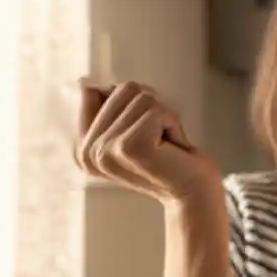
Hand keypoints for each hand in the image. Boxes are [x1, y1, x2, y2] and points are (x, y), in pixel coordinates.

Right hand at [74, 78, 220, 205]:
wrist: (194, 193)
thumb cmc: (169, 158)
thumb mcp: (132, 128)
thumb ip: (107, 106)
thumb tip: (83, 83)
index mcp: (82, 149)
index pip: (94, 90)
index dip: (132, 103)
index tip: (144, 133)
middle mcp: (87, 153)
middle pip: (122, 89)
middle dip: (152, 108)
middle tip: (159, 140)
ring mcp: (105, 150)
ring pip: (141, 96)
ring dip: (164, 117)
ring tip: (165, 145)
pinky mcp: (129, 147)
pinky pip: (156, 109)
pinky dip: (173, 123)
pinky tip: (172, 148)